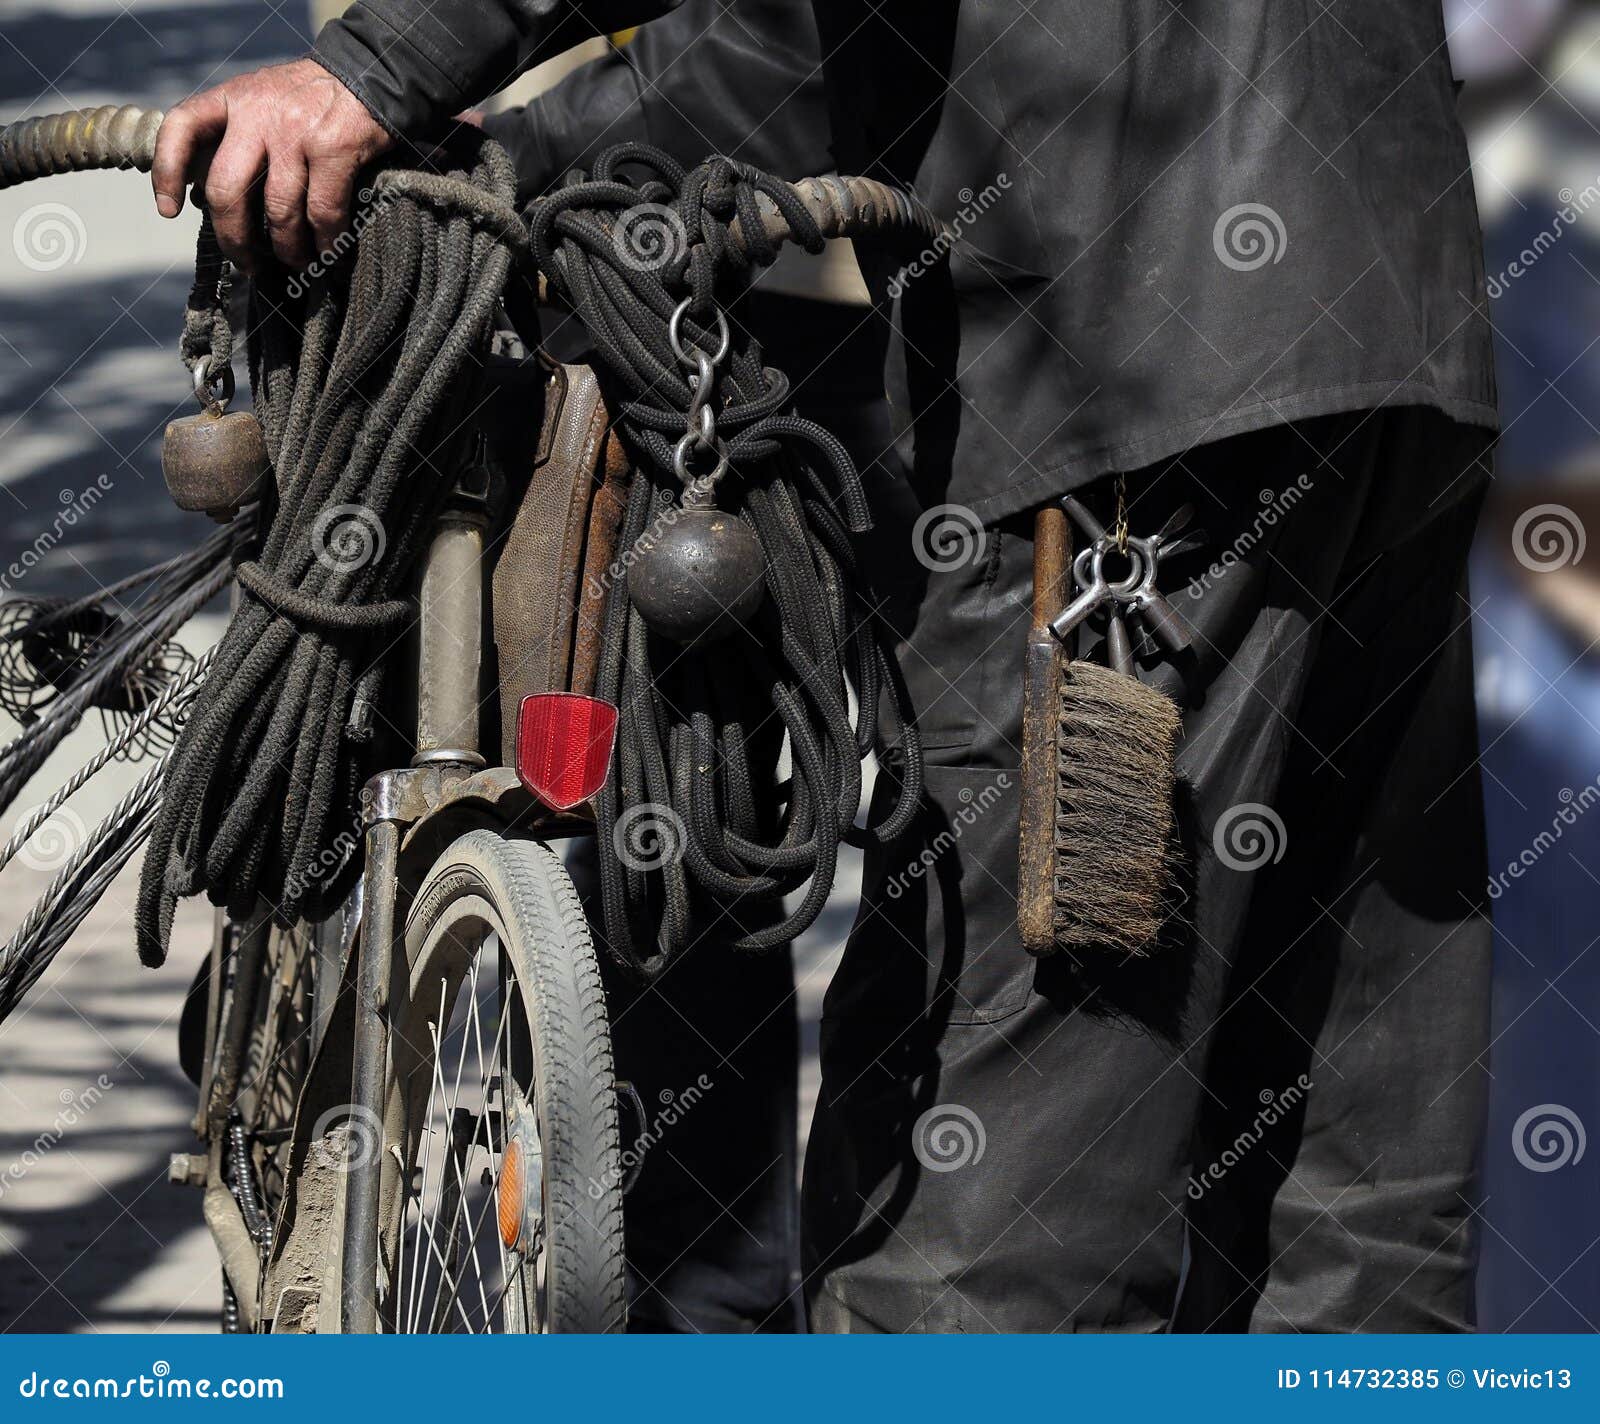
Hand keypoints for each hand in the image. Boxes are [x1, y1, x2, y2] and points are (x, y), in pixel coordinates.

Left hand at [151, 58, 392, 271]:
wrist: (369, 73)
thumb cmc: (312, 100)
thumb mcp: (262, 99)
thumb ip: (238, 134)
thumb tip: (216, 198)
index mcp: (232, 99)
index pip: (181, 128)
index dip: (168, 172)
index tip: (169, 211)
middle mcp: (257, 114)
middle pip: (227, 190)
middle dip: (234, 239)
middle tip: (247, 263)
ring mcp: (295, 132)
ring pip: (278, 211)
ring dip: (288, 249)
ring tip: (295, 263)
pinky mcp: (333, 148)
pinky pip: (322, 211)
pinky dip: (325, 242)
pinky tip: (326, 252)